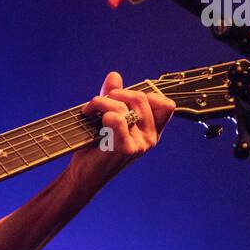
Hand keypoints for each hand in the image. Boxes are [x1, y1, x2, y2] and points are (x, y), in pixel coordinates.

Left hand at [64, 71, 174, 191]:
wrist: (83, 174)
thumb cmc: (95, 147)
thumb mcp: (107, 117)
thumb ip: (114, 96)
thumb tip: (115, 76)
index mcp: (151, 130)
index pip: (166, 105)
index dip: (146, 94)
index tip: (123, 98)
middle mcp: (150, 137)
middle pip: (141, 98)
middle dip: (116, 93)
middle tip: (98, 102)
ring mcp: (140, 144)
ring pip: (125, 106)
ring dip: (101, 102)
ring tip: (89, 110)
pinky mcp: (126, 149)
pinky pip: (117, 119)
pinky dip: (103, 114)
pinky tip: (95, 121)